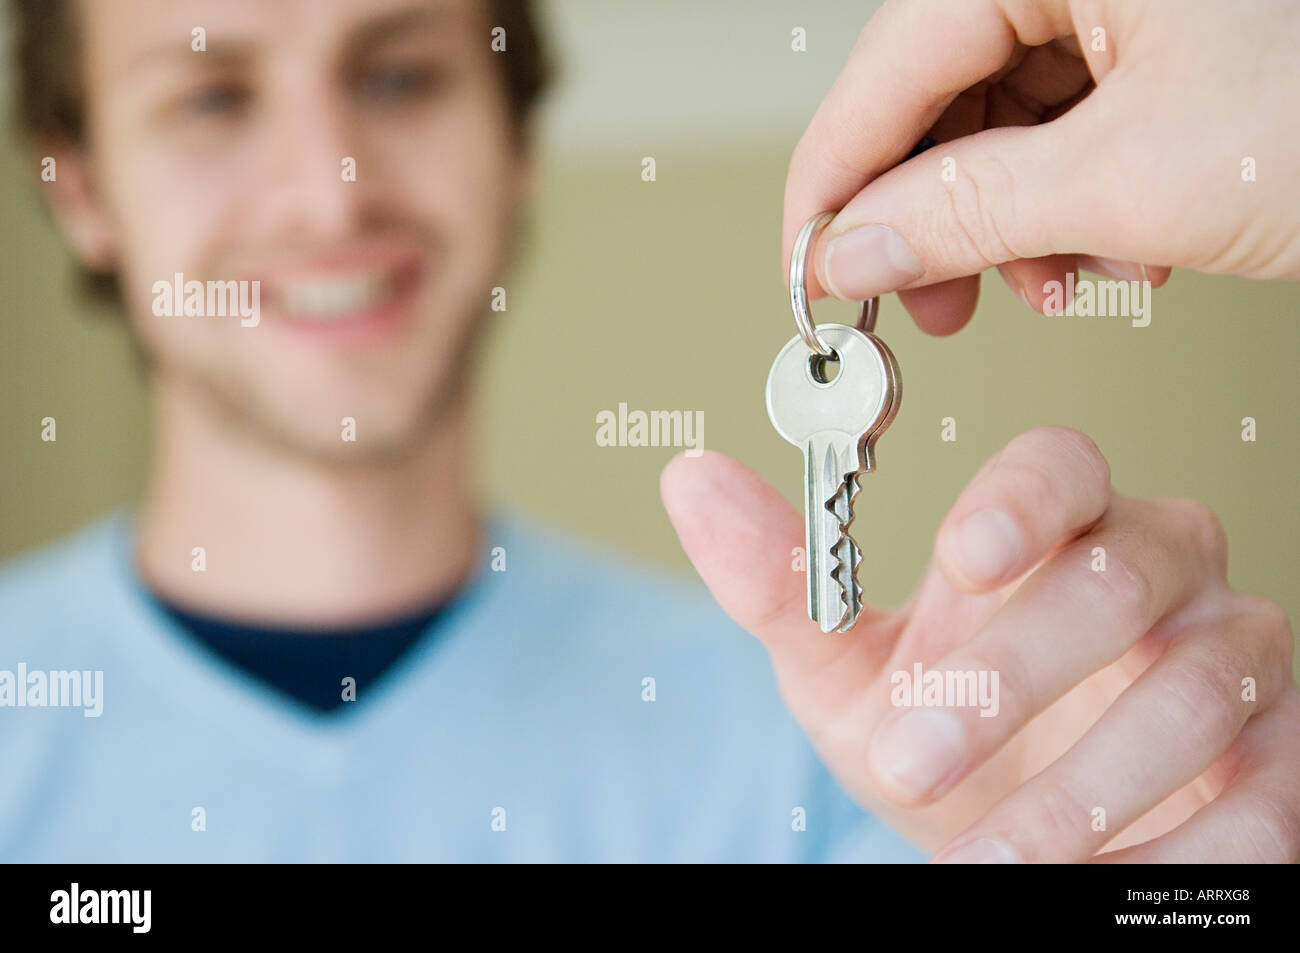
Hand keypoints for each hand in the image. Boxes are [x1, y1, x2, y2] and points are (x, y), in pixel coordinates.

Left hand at [661, 427, 1299, 860]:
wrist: (1016, 847)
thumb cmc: (941, 739)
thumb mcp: (847, 671)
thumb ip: (782, 582)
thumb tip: (689, 478)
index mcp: (1059, 531)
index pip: (1063, 467)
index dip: (1022, 502)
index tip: (960, 561)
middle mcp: (1163, 576)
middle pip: (1119, 580)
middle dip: (1012, 675)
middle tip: (910, 756)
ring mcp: (1235, 665)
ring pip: (1191, 694)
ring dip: (1078, 789)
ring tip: (987, 857)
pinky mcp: (1280, 769)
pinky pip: (1258, 802)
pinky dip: (1172, 857)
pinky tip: (1100, 890)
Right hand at [782, 0, 1299, 334]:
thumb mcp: (1138, 175)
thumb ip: (968, 210)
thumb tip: (856, 245)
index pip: (888, 66)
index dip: (837, 183)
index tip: (812, 269)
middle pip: (941, 95)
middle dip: (935, 215)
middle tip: (924, 301)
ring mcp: (1127, 1)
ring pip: (1004, 122)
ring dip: (1013, 224)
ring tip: (1054, 281)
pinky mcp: (1166, 44)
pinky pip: (1070, 128)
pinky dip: (1072, 206)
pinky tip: (1109, 250)